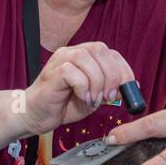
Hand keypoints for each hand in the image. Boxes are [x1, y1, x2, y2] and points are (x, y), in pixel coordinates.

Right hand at [18, 42, 135, 135]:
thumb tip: (129, 88)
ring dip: (97, 81)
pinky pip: (72, 72)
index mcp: (83, 56)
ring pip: (87, 58)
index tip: (128, 87)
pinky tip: (82, 98)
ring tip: (94, 99)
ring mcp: (60, 60)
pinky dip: (83, 87)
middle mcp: (71, 53)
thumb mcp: (93, 96)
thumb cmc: (62, 105)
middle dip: (112, 75)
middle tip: (109, 97)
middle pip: (100, 49)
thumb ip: (108, 89)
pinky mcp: (52, 73)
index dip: (123, 68)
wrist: (35, 115)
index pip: (109, 52)